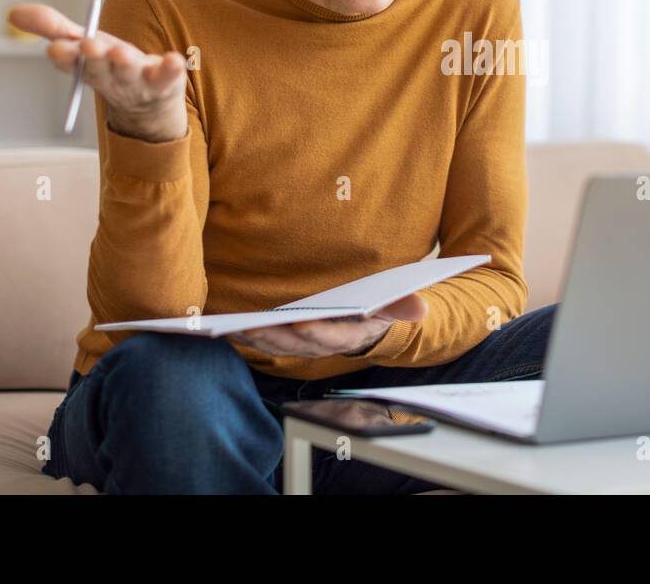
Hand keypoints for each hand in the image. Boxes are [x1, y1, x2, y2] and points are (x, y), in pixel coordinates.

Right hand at [8, 2, 187, 142]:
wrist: (148, 102)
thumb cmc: (109, 65)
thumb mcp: (79, 42)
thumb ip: (51, 26)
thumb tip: (12, 13)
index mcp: (86, 67)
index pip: (70, 64)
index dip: (65, 57)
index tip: (57, 48)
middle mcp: (110, 77)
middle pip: (100, 69)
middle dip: (94, 58)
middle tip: (89, 45)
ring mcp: (137, 81)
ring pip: (129, 73)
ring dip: (124, 63)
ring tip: (120, 53)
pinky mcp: (164, 82)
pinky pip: (168, 76)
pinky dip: (171, 69)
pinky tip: (174, 59)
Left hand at [229, 294, 428, 358]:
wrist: (365, 321)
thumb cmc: (377, 308)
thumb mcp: (394, 304)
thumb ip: (404, 305)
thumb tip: (422, 308)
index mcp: (351, 336)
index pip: (334, 338)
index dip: (318, 332)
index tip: (303, 322)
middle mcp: (325, 345)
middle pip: (297, 344)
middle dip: (276, 336)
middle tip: (254, 326)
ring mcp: (304, 345)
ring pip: (277, 345)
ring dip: (255, 338)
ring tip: (234, 326)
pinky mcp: (287, 339)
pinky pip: (265, 339)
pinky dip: (247, 334)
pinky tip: (227, 325)